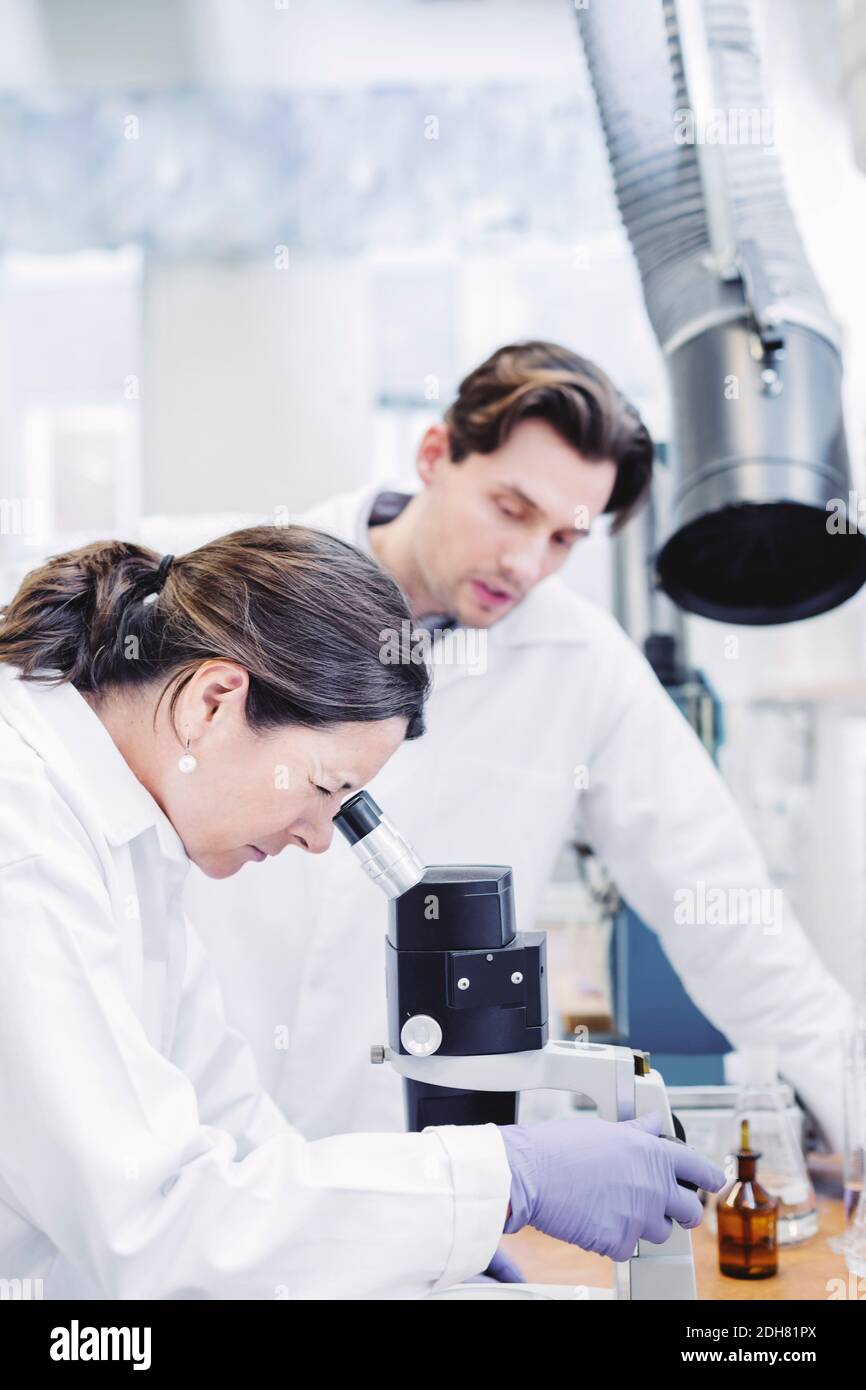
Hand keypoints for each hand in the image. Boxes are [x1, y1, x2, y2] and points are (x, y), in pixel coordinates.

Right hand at [499, 1111, 725, 1261]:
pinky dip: (615, 1239)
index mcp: (652, 1154)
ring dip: (646, 1225)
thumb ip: (636, 1131)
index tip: (714, 1180)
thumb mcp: (605, 1129)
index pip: (698, 1167)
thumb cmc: (560, 1146)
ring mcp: (638, 1217)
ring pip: (661, 1232)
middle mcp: (653, 1187)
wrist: (531, 1173)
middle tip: (669, 1207)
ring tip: (620, 1210)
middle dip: (682, 1210)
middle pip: (690, 1210)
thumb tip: (651, 1124)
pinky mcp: (619, 1242)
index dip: (711, 1175)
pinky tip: (597, 1222)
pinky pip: (627, 1248)